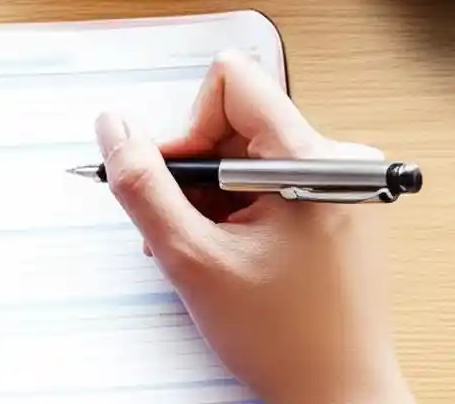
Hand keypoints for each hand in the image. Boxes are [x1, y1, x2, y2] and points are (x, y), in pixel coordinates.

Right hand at [95, 51, 412, 403]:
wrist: (339, 394)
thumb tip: (114, 129)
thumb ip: (144, 187)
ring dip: (209, 195)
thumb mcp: (192, 260)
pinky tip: (227, 250)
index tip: (179, 180)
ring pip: (245, 151)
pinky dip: (233, 207)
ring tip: (205, 248)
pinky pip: (266, 176)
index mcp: (313, 160)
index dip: (190, 125)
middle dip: (194, 169)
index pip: (234, 82)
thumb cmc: (287, 340)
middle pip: (235, 118)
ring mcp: (338, 181)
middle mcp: (336, 158)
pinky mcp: (333, 201)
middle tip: (184, 226)